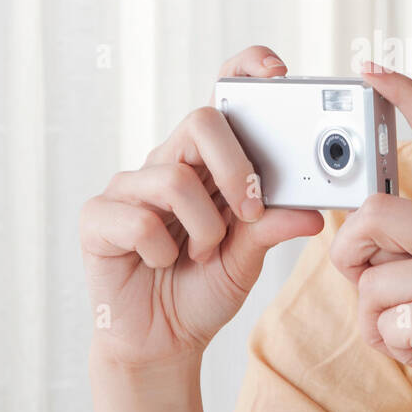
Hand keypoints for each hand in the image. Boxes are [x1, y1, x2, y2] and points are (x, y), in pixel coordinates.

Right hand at [80, 45, 324, 365]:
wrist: (160, 342)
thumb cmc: (202, 288)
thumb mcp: (248, 258)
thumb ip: (273, 228)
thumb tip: (313, 212)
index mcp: (206, 161)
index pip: (220, 93)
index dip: (245, 68)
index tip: (276, 73)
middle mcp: (166, 162)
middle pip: (202, 121)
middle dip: (235, 168)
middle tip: (250, 212)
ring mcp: (128, 188)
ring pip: (175, 178)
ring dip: (203, 228)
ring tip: (200, 254)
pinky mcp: (98, 219)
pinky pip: (139, 221)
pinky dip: (163, 252)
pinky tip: (162, 264)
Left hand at [328, 61, 411, 411]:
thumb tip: (358, 224)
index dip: (406, 99)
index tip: (372, 69)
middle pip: (374, 211)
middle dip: (351, 255)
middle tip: (370, 282)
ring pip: (367, 271)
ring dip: (371, 313)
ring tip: (411, 331)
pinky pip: (377, 316)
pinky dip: (387, 344)